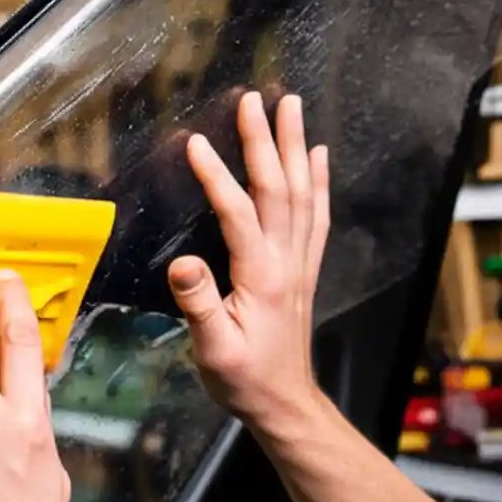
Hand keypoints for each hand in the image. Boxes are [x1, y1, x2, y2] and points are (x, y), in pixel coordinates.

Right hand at [167, 92, 329, 431]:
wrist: (284, 402)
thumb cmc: (243, 378)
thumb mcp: (212, 349)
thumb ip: (199, 304)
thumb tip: (183, 264)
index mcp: (260, 276)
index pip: (238, 213)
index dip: (218, 176)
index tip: (197, 143)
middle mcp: (286, 261)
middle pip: (279, 189)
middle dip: (265, 140)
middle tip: (254, 99)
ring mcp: (300, 262)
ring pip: (301, 193)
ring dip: (294, 146)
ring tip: (289, 106)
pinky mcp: (304, 268)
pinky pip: (316, 215)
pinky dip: (318, 180)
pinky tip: (316, 155)